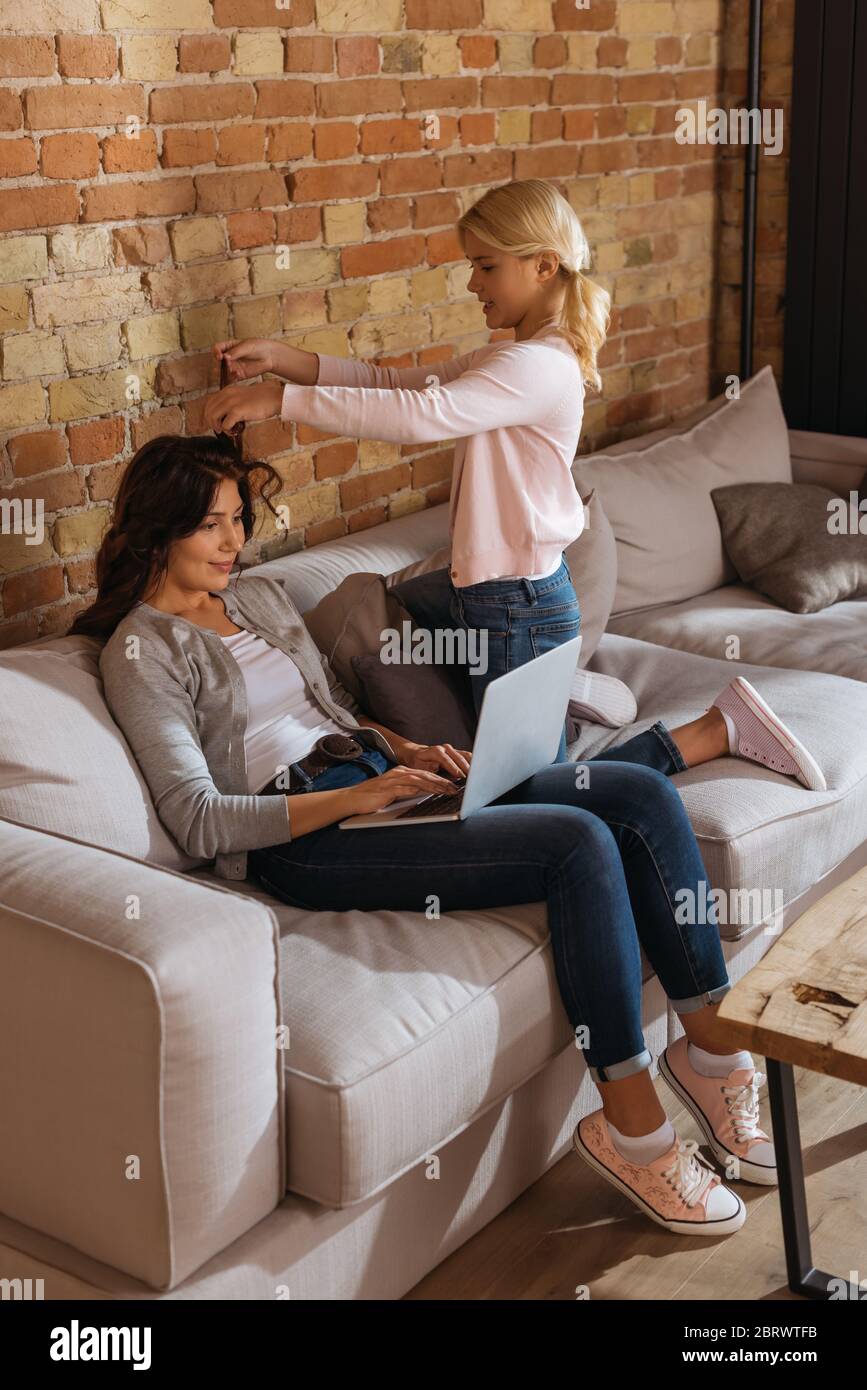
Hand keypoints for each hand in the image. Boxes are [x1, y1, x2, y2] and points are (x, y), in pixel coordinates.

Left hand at [202, 380, 282, 435]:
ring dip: (217, 426)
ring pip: (213, 417)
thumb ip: (232, 401)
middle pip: (209, 410)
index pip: (209, 403)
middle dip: (211, 422)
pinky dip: (227, 430)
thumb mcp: (242, 395)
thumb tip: (225, 414)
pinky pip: (225, 424)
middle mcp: (227, 395)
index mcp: (227, 391)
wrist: (274, 397)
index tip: (215, 422)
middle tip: (219, 428)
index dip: (209, 414)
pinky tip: (233, 430)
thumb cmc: (261, 398)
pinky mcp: (238, 411)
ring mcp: (232, 403)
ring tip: (224, 430)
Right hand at [213, 339, 274, 380]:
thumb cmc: (258, 347)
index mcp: (229, 346)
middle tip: (226, 364)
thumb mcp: (246, 346)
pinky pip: (232, 378)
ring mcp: (234, 366)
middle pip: (218, 361)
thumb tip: (225, 357)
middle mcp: (229, 357)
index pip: (217, 348)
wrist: (270, 356)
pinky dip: (233, 377)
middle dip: (219, 364)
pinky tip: (238, 374)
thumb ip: (235, 352)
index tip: (220, 356)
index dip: (216, 352)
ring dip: (226, 371)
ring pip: (223, 371)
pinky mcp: (239, 374)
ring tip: (232, 369)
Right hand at [342, 764, 461, 816]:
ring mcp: (393, 780)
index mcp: (402, 773)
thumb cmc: (374, 797)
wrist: (353, 799)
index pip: (426, 775)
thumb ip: (409, 790)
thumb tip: (425, 792)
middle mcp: (399, 773)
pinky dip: (418, 790)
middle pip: (425, 775)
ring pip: (419, 780)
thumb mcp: (395, 792)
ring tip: (448, 791)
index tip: (454, 785)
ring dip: (435, 785)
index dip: (441, 779)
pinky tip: (427, 793)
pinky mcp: (387, 789)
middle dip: (443, 782)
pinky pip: (406, 788)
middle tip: (457, 788)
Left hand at [389, 739, 471, 780]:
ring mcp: (452, 750)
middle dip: (467, 769)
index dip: (454, 768)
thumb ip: (426, 766)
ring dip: (472, 766)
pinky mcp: (457, 753)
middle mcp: (445, 748)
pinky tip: (477, 772)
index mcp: (436, 751)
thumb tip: (436, 766)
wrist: (416, 753)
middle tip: (472, 779)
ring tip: (477, 776)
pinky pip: (468, 757)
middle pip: (459, 758)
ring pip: (466, 756)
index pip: (447, 760)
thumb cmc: (417, 761)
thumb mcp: (417, 765)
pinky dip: (474, 763)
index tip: (460, 776)